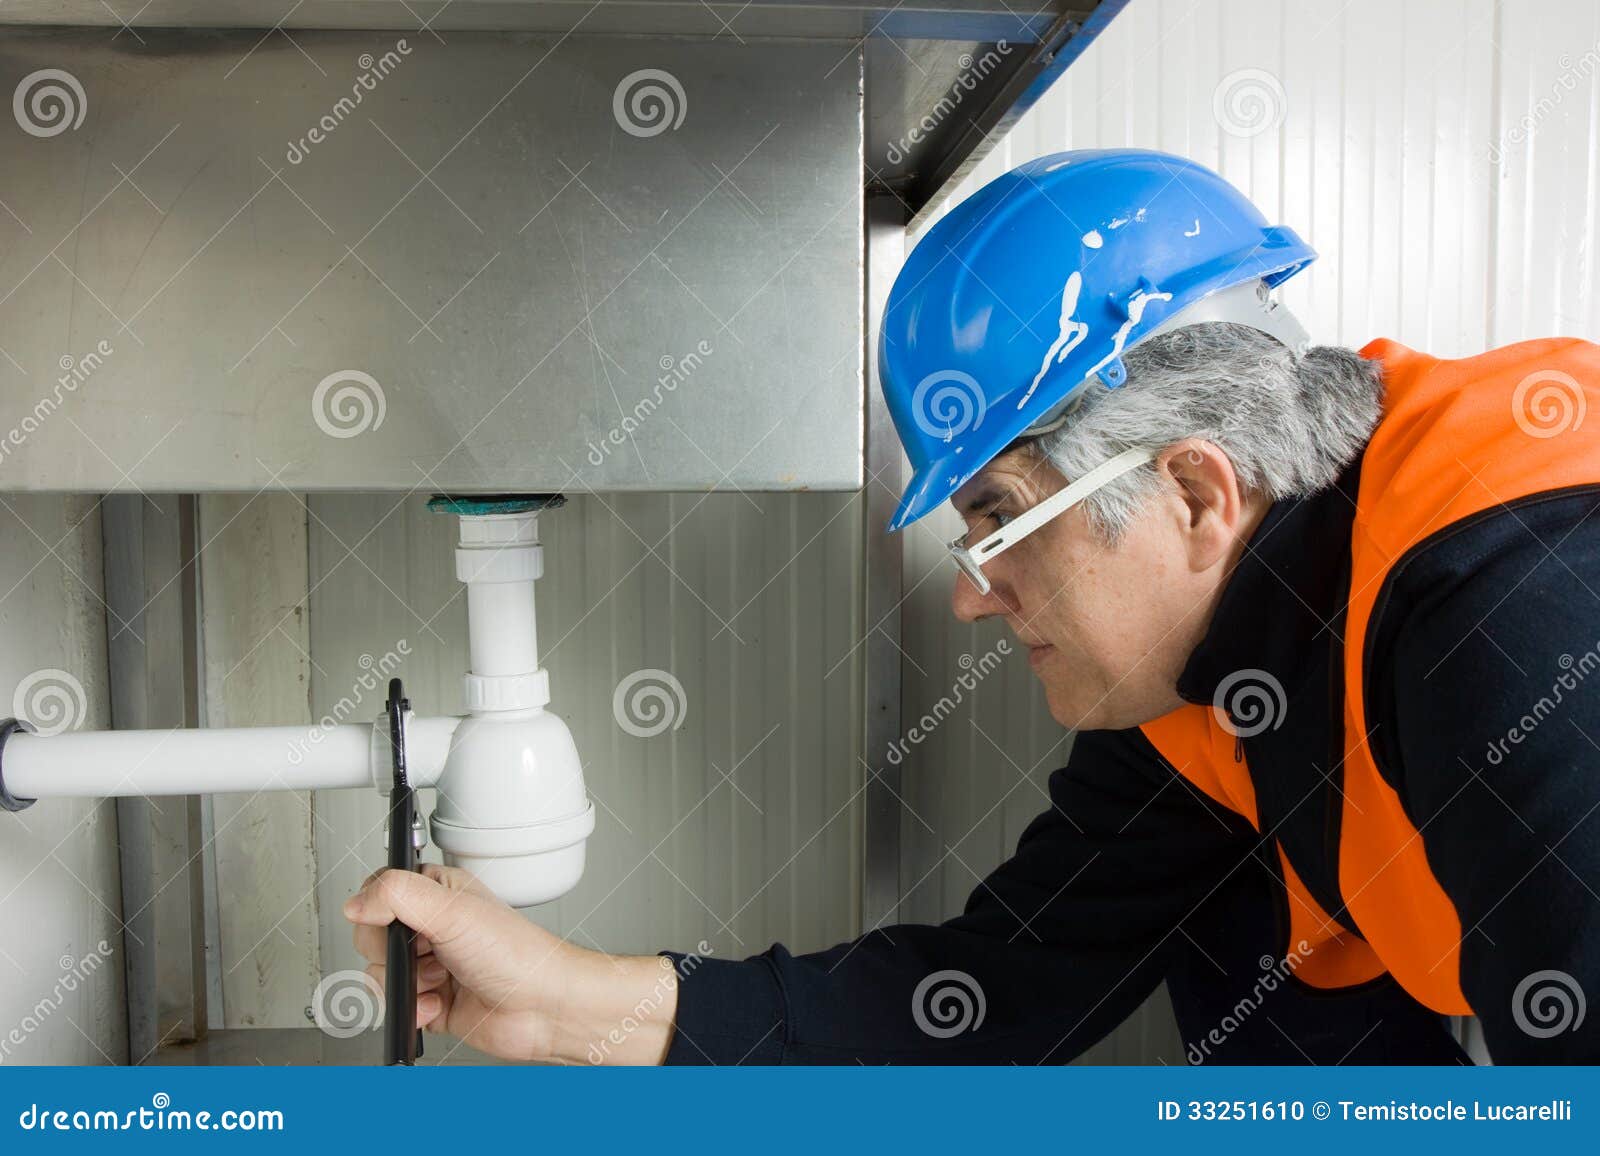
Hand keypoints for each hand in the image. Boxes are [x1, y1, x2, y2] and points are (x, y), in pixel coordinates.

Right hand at [344, 864, 677, 1063]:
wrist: (542, 1008)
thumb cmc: (517, 954)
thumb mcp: (453, 910)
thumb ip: (398, 896)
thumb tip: (355, 902)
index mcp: (439, 893)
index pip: (381, 892)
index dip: (376, 909)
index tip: (390, 922)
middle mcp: (433, 927)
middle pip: (373, 937)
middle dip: (390, 953)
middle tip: (423, 953)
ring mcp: (432, 966)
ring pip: (381, 975)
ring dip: (405, 984)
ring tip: (438, 981)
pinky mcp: (432, 1002)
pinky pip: (398, 1007)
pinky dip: (412, 1010)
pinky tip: (437, 1007)